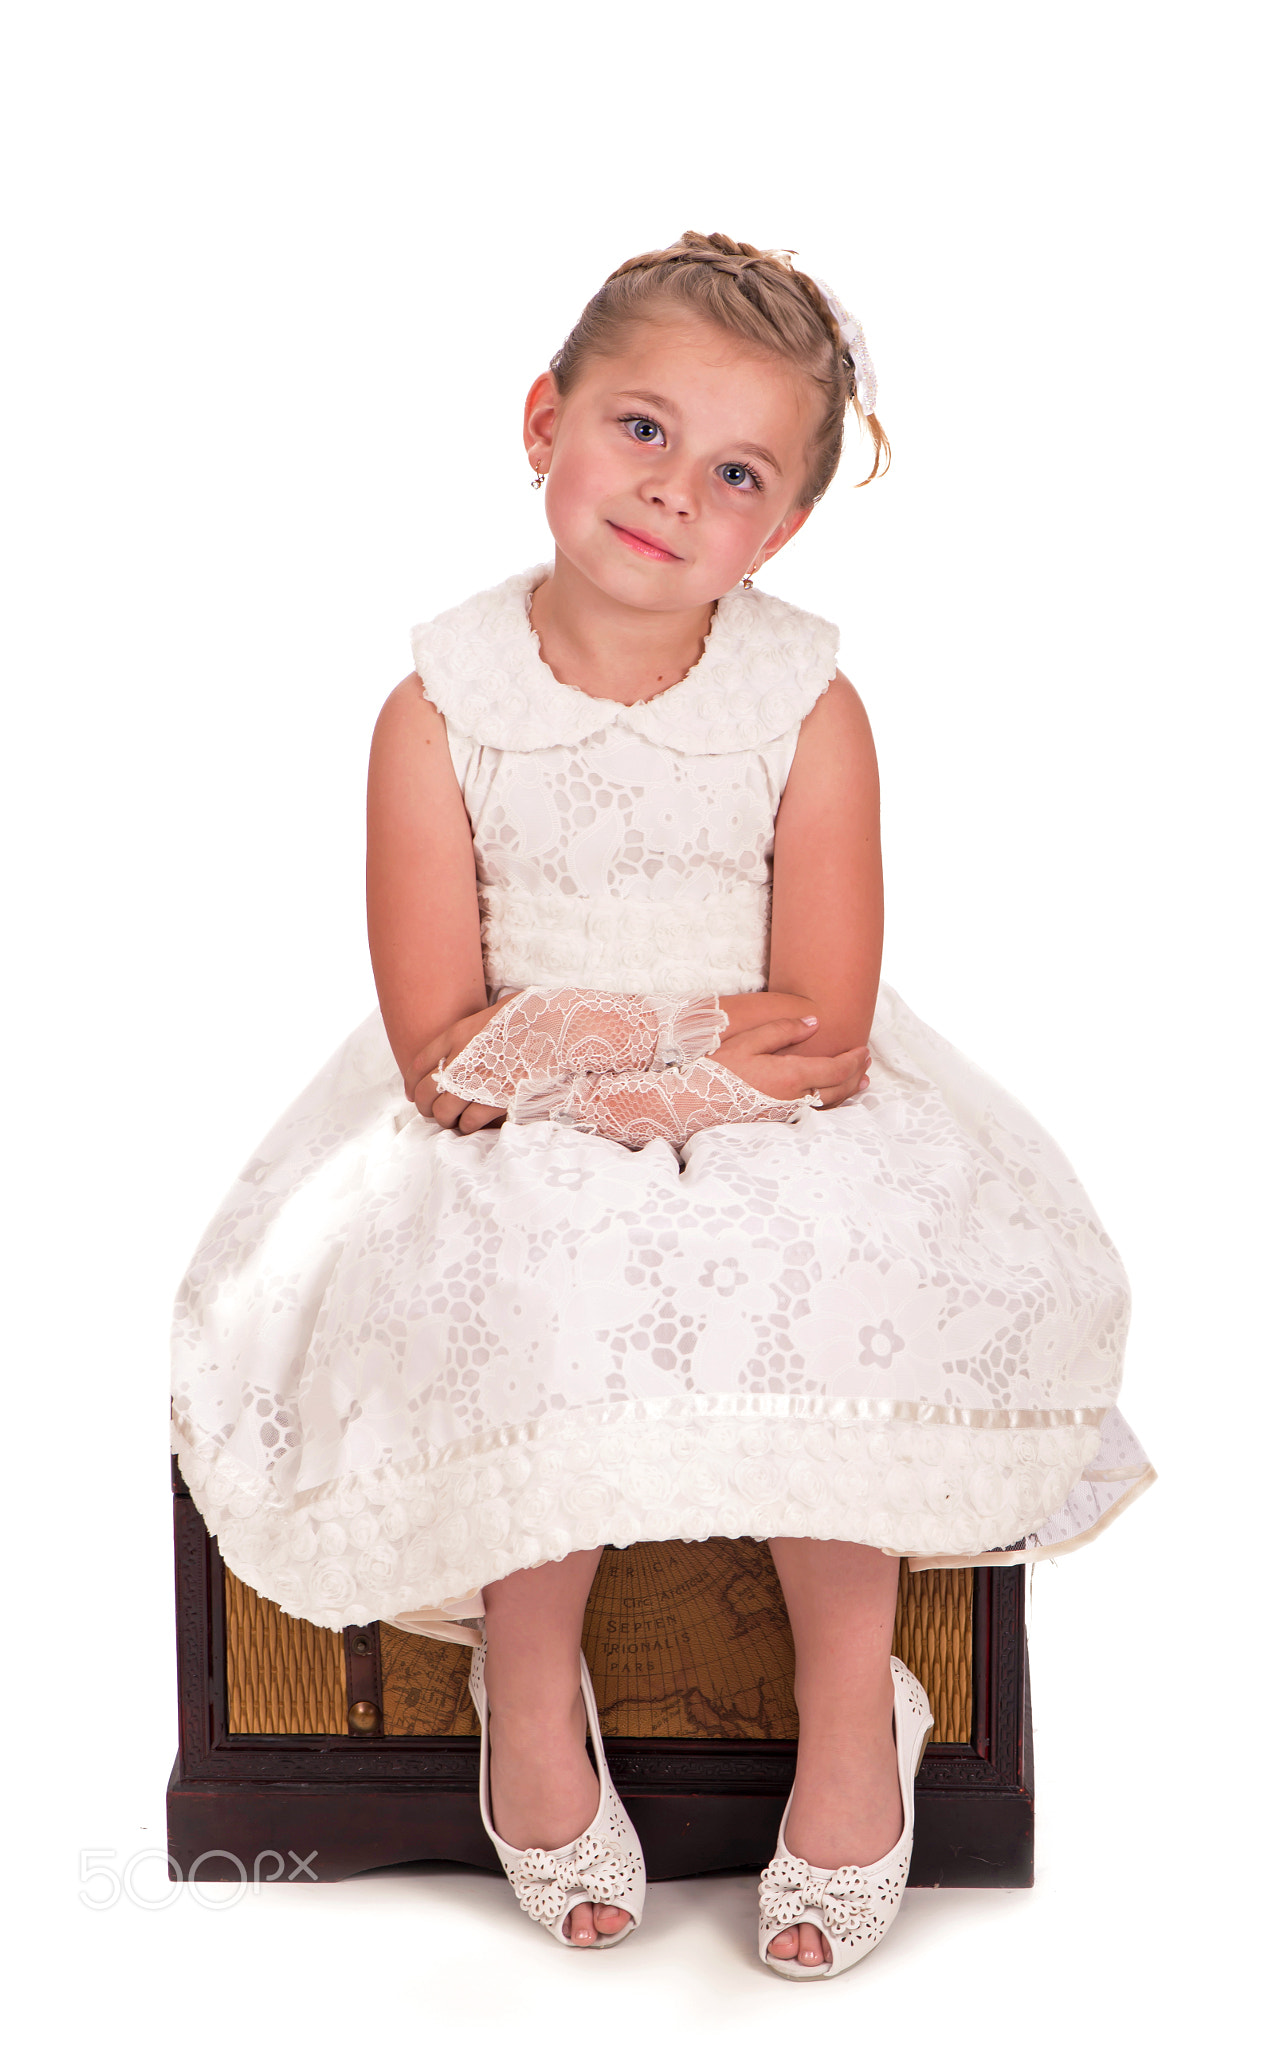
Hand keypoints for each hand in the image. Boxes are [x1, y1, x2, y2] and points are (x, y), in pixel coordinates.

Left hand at [404, 995, 519, 1135]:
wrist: (558, 1028)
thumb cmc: (533, 1014)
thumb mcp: (495, 1010)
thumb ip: (476, 1028)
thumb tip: (473, 1036)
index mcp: (457, 1035)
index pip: (418, 1063)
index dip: (411, 1082)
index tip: (413, 1093)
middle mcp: (459, 1060)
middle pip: (425, 1092)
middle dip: (425, 1105)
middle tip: (431, 1110)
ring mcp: (476, 1083)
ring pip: (443, 1112)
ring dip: (444, 1119)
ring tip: (451, 1120)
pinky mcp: (495, 1101)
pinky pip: (468, 1122)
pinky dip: (467, 1126)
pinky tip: (472, 1123)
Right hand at [709, 1016, 869, 1106]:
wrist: (694, 1106)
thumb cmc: (718, 1071)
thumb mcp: (747, 1042)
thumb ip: (782, 1031)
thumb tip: (813, 1023)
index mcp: (792, 1076)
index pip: (836, 1069)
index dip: (854, 1060)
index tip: (864, 1050)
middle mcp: (795, 1099)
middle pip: (839, 1089)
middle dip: (856, 1075)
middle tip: (866, 1062)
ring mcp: (788, 1114)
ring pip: (829, 1105)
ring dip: (848, 1092)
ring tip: (860, 1082)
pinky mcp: (778, 1122)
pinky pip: (815, 1113)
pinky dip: (832, 1104)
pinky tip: (831, 1098)